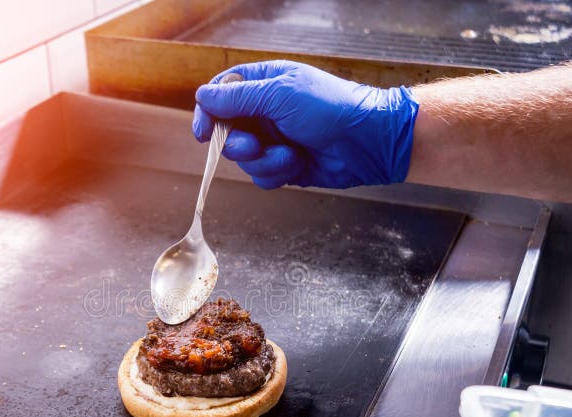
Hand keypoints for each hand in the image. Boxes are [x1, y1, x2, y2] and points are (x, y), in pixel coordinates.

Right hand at [193, 61, 418, 188]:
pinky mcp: (285, 165)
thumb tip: (202, 96)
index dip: (207, 114)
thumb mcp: (279, 95)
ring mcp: (275, 139)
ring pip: (244, 160)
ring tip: (290, 154)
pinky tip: (298, 164)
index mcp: (264, 84)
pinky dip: (276, 174)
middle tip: (255, 145)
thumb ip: (238, 98)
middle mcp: (266, 112)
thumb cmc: (329, 108)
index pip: (221, 95)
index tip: (203, 133)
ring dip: (264, 161)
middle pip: (227, 132)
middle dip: (239, 144)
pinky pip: (262, 177)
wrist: (368, 141)